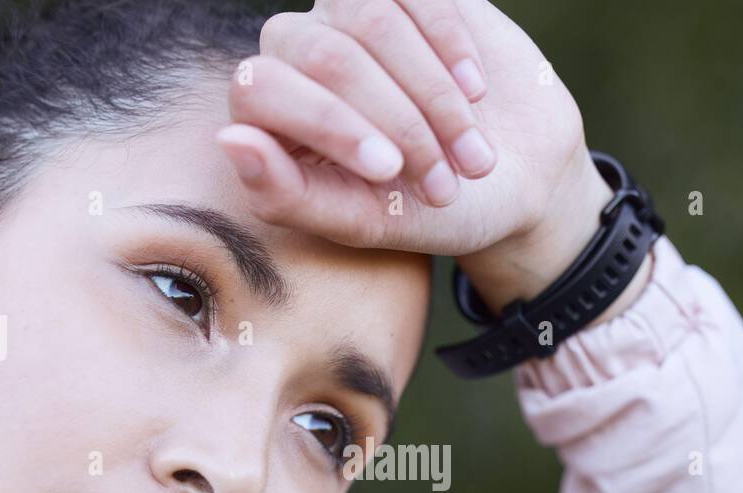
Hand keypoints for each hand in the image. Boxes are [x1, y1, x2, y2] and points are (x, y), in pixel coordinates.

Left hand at [215, 0, 601, 271]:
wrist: (514, 179)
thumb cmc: (427, 211)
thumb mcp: (363, 221)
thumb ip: (288, 195)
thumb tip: (228, 141)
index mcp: (272, 114)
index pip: (262, 88)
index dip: (328, 124)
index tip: (391, 172)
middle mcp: (301, 53)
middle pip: (325, 55)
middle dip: (396, 120)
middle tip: (442, 181)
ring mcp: (352, 13)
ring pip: (371, 16)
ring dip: (433, 92)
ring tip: (472, 153)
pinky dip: (453, 45)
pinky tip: (475, 91)